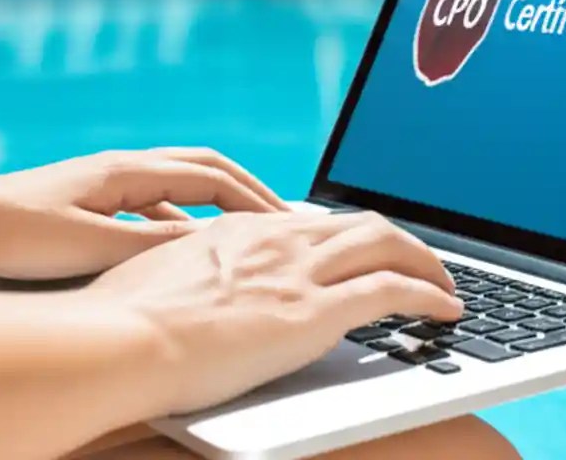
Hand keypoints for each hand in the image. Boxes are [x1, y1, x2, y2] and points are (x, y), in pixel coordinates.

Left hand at [0, 148, 289, 279]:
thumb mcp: (93, 246)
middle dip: (246, 191)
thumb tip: (208, 244)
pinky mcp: (90, 202)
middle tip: (281, 218)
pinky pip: (153, 205)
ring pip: (179, 186)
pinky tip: (183, 246)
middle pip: (203, 169)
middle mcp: (122, 167)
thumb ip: (153, 244)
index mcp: (128, 170)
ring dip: (215, 205)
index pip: (211, 178)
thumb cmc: (17, 234)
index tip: (287, 222)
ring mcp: (105, 182)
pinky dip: (183, 220)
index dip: (253, 200)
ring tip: (243, 232)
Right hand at [89, 211, 460, 414]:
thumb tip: (188, 289)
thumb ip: (186, 277)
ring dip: (426, 263)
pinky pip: (394, 291)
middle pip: (360, 224)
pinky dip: (430, 296)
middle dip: (400, 241)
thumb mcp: (153, 282)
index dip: (347, 237)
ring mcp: (297, 272)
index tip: (362, 252)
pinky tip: (447, 310)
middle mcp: (275, 239)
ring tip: (445, 285)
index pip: (312, 223)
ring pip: (388, 245)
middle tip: (421, 262)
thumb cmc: (118, 323)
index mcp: (238, 231)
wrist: (119, 341)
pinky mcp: (315, 311)